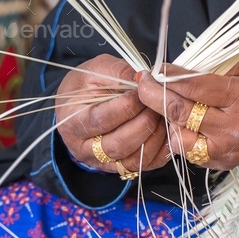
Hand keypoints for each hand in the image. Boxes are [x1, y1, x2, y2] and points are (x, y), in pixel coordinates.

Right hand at [55, 54, 169, 172]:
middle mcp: (84, 148)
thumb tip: (143, 78)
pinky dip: (159, 150)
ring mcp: (102, 162)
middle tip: (158, 105)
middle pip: (118, 145)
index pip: (101, 120)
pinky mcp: (120, 168)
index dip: (126, 107)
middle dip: (143, 124)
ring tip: (163, 116)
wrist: (79, 106)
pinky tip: (166, 132)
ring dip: (154, 137)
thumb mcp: (97, 69)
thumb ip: (119, 72)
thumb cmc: (86, 85)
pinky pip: (144, 166)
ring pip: (132, 159)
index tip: (143, 92)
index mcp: (72, 121)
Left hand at [136, 62, 238, 169]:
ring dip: (166, 121)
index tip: (154, 69)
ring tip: (164, 108)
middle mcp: (228, 128)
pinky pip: (188, 152)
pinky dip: (179, 137)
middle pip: (179, 112)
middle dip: (154, 96)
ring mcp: (223, 149)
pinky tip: (180, 125)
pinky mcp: (220, 163)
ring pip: (177, 138)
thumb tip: (180, 70)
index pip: (193, 87)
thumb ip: (213, 72)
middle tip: (142, 84)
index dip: (168, 77)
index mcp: (238, 98)